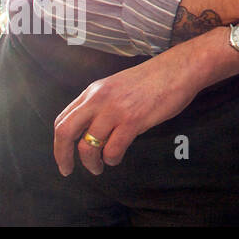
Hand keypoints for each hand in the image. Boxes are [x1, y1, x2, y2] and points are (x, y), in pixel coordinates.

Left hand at [53, 31, 230, 175]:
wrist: (181, 69)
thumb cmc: (155, 79)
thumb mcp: (118, 86)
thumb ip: (102, 103)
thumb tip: (90, 129)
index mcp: (94, 91)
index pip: (63, 119)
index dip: (58, 142)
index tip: (63, 156)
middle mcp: (99, 99)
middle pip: (65, 132)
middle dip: (62, 156)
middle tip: (68, 170)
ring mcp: (115, 110)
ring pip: (88, 146)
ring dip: (91, 163)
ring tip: (99, 167)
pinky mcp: (133, 120)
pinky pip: (113, 149)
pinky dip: (112, 158)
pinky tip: (116, 158)